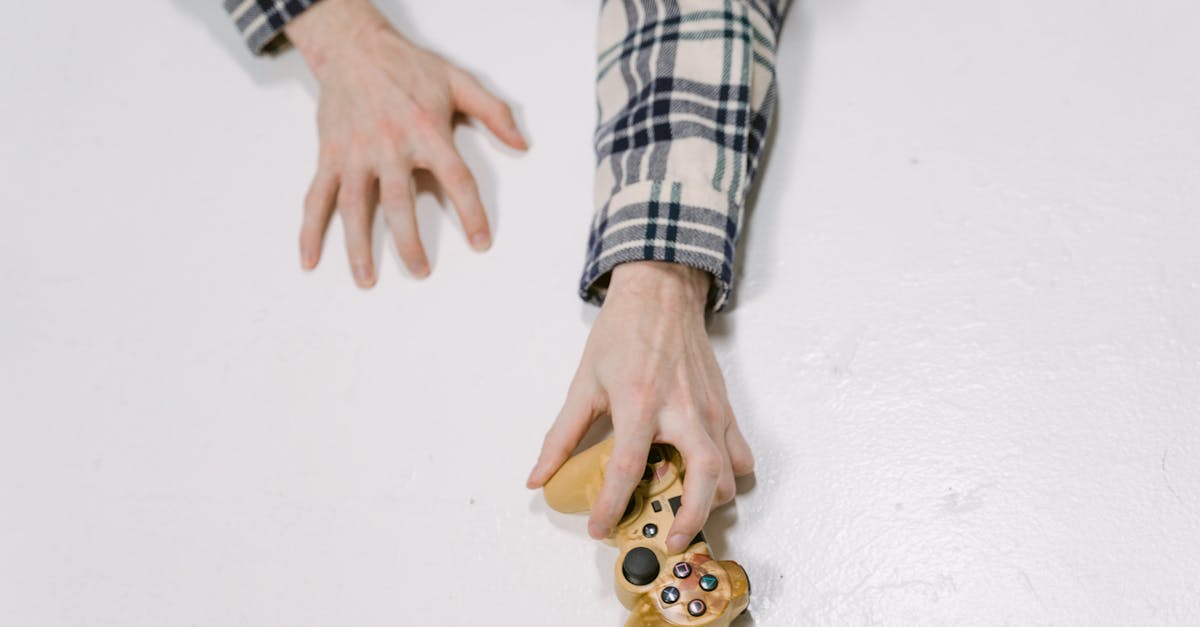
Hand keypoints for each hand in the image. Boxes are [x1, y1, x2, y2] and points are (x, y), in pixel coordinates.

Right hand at [284, 0, 526, 286]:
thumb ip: (494, 112)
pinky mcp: (330, 156)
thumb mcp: (459, 81)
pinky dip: (309, 230)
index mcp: (426, 131)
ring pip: (354, 207)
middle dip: (410, 243)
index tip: (480, 243)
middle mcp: (389, 146)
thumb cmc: (408, 67)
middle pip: (399, 203)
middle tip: (421, 271)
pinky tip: (311, 258)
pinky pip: (317, 197)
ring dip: (359, 246)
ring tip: (367, 280)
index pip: (456, 180)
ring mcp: (355, 153)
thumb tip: (521, 143)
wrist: (354, 47)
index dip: (471, 214)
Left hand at [527, 262, 754, 552]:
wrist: (660, 292)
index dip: (611, 505)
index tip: (599, 528)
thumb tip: (538, 476)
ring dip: (711, 499)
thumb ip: (561, 435)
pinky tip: (710, 481)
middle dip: (690, 518)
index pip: (628, 467)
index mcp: (639, 402)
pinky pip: (739, 450)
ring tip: (687, 512)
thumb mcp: (584, 383)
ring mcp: (709, 408)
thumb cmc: (622, 333)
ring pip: (727, 470)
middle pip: (701, 476)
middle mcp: (680, 409)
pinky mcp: (724, 405)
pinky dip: (731, 473)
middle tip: (670, 541)